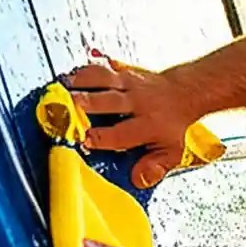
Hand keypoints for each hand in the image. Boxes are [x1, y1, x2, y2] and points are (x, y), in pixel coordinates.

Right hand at [65, 62, 197, 187]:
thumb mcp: (171, 152)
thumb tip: (138, 179)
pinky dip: (87, 68)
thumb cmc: (172, 125)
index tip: (84, 140)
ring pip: (103, 79)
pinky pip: (104, 67)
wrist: (183, 93)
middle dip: (84, 104)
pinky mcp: (123, 72)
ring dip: (81, 82)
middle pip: (107, 101)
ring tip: (61, 86)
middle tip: (63, 107)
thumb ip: (154, 167)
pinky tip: (72, 72)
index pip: (120, 133)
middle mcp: (137, 102)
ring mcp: (129, 85)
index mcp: (147, 125)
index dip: (100, 137)